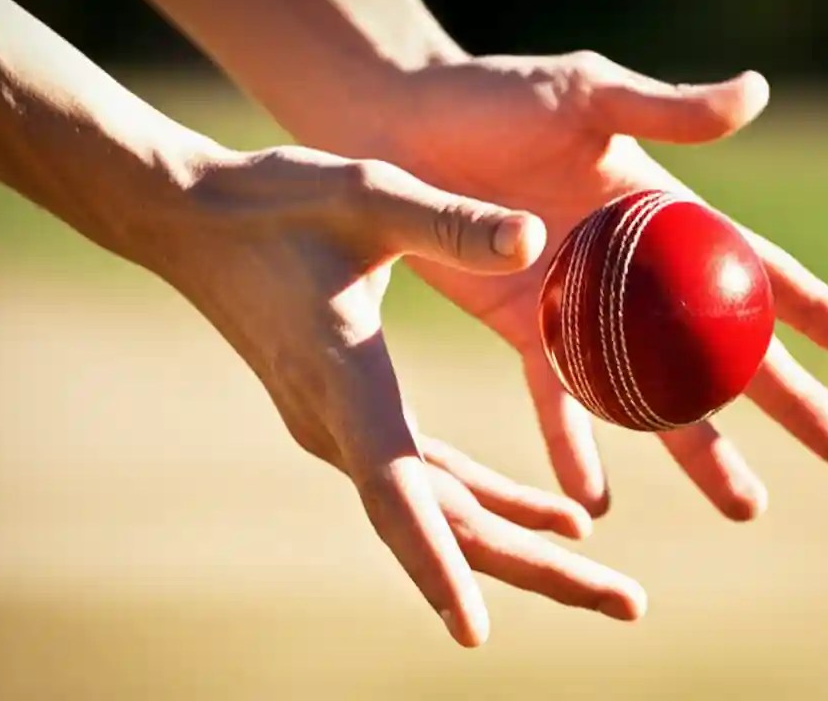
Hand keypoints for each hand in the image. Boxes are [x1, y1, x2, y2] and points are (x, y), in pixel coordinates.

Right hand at [150, 146, 645, 645]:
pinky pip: (436, 483)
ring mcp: (348, 430)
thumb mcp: (369, 195)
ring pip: (446, 516)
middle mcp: (344, 427)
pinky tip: (554, 518)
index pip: (395, 492)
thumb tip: (533, 237)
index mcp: (347, 383)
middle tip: (631, 603)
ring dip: (527, 550)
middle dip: (539, 572)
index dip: (433, 564)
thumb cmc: (276, 201)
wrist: (195, 223)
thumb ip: (450, 222)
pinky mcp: (358, 417)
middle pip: (446, 527)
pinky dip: (496, 505)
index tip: (471, 631)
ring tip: (610, 583)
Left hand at [349, 52, 827, 518]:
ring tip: (746, 503)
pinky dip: (574, 447)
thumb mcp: (586, 94)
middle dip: (787, 400)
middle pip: (724, 349)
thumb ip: (665, 109)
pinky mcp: (522, 330)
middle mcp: (636, 273)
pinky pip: (556, 399)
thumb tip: (758, 94)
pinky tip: (594, 499)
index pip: (756, 266)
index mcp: (665, 215)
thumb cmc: (494, 96)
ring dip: (697, 448)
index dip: (814, 308)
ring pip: (653, 392)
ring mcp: (584, 309)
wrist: (397, 125)